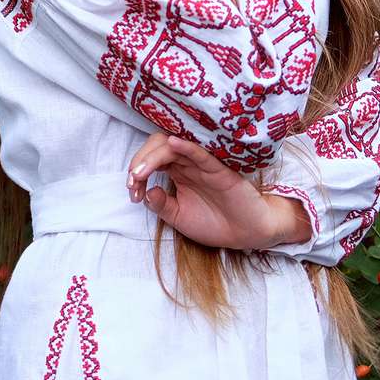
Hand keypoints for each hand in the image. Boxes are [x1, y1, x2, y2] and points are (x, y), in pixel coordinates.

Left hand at [125, 132, 311, 250]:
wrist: (246, 235)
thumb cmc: (214, 223)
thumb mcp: (179, 218)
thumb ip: (161, 206)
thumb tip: (146, 191)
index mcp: (177, 172)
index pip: (151, 159)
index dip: (136, 171)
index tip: (133, 192)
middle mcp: (187, 164)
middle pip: (158, 146)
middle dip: (139, 161)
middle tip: (133, 182)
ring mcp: (202, 165)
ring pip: (174, 147)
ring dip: (152, 156)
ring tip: (139, 173)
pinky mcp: (219, 170)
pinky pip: (201, 153)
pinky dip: (186, 146)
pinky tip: (172, 144)